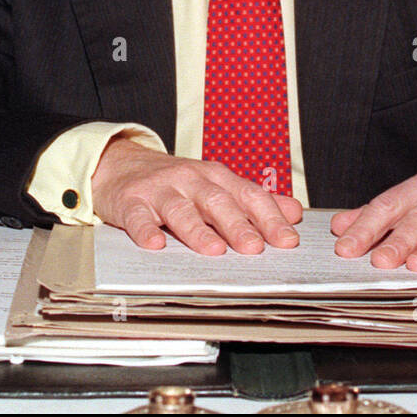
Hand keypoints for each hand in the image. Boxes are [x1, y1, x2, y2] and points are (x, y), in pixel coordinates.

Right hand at [91, 136, 301, 254]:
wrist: (121, 166)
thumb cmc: (176, 183)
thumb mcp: (216, 186)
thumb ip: (253, 201)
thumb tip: (295, 212)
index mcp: (217, 177)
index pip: (249, 196)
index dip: (270, 218)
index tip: (288, 241)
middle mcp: (191, 180)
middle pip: (218, 201)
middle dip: (238, 225)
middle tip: (255, 249)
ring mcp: (160, 190)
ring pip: (181, 209)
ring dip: (198, 230)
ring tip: (214, 251)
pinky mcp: (131, 202)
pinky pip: (138, 217)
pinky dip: (146, 230)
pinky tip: (155, 244)